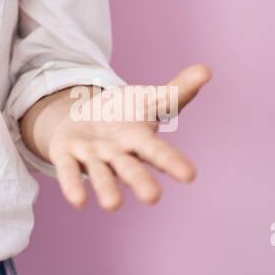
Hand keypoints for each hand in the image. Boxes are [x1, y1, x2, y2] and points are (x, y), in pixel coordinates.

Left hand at [45, 64, 210, 210]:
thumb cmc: (125, 114)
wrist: (84, 117)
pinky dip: (71, 184)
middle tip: (152, 197)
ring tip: (112, 205)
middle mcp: (118, 154)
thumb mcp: (149, 98)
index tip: (189, 174)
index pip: (157, 150)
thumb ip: (177, 90)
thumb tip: (207, 70)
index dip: (171, 161)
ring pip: (100, 173)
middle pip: (130, 168)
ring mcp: (93, 157)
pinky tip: (77, 200)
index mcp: (139, 140)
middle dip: (140, 181)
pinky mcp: (67, 156)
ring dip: (105, 186)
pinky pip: (69, 170)